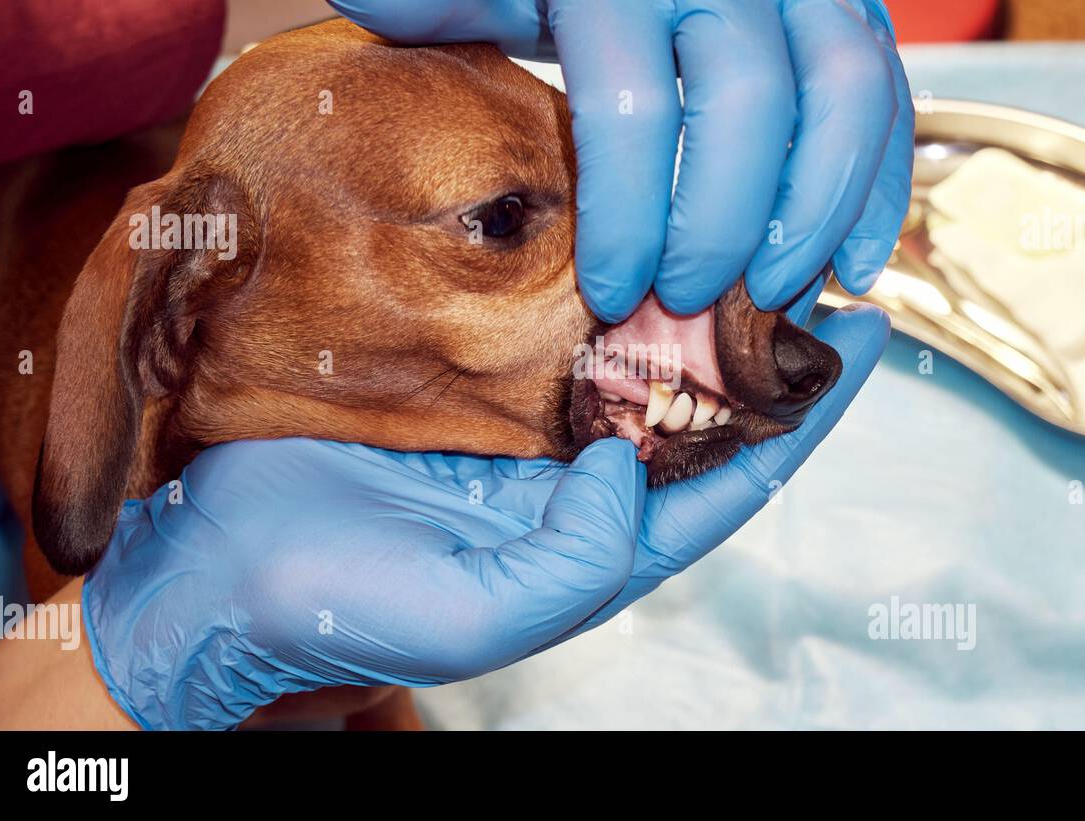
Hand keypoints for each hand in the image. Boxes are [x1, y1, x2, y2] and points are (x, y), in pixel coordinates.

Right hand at [82, 304, 886, 729]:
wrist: (225, 564)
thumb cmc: (343, 607)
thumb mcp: (474, 616)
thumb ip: (575, 563)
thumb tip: (634, 467)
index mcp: (592, 553)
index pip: (725, 485)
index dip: (798, 422)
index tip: (859, 346)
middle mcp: (574, 493)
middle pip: (696, 420)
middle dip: (760, 356)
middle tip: (816, 277)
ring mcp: (526, 439)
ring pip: (635, 371)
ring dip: (692, 318)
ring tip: (747, 249)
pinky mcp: (474, 394)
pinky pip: (560, 341)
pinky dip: (605, 301)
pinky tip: (633, 253)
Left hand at [327, 0, 913, 320]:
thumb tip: (385, 14)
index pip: (632, 108)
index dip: (627, 217)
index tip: (611, 294)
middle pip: (751, 108)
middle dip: (725, 227)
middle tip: (691, 304)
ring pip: (845, 96)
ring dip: (819, 211)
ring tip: (781, 296)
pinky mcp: (852, 4)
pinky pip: (889, 92)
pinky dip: (883, 181)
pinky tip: (858, 264)